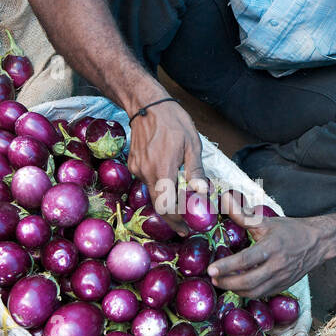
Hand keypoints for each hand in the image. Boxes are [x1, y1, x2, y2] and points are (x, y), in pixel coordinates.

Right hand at [127, 100, 205, 219]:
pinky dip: (158, 186)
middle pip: (157, 204)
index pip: (166, 207)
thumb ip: (196, 171)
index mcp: (162, 170)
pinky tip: (168, 182)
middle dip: (171, 217)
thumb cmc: (174, 122)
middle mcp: (146, 173)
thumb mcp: (192, 145)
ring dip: (165, 200)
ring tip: (180, 203)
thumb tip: (202, 193)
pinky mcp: (133, 164)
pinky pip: (146, 181)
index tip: (186, 230)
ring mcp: (137, 169)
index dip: (176, 221)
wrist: (147, 105)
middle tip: (184, 226)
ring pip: (152, 193)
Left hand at [208, 197, 325, 296]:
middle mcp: (277, 266)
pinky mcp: (283, 286)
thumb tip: (225, 200)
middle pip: (248, 281)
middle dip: (227, 283)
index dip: (227, 266)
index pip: (245, 260)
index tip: (211, 270)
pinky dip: (247, 292)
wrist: (318, 243)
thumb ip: (243, 215)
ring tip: (222, 283)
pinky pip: (262, 294)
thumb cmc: (290, 230)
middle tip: (212, 278)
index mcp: (272, 247)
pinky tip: (238, 286)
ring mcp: (281, 279)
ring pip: (254, 292)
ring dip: (235, 290)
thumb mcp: (267, 221)